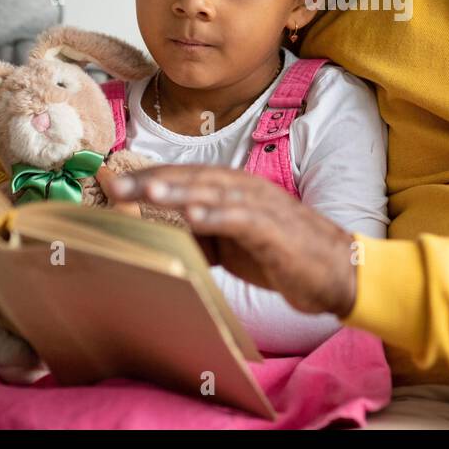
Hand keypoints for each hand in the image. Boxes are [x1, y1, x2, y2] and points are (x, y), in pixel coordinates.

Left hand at [104, 165, 358, 316]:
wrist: (336, 271)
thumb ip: (200, 233)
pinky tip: (194, 216)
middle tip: (116, 184)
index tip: (112, 182)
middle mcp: (245, 190)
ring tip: (150, 189)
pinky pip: (242, 219)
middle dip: (154, 179)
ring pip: (215, 192)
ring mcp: (261, 208)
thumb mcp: (232, 243)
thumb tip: (160, 231)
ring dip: (181, 190)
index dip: (150, 177)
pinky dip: (217, 215)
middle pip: (194, 179)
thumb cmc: (282, 255)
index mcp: (233, 190)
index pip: (185, 177)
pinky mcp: (275, 231)